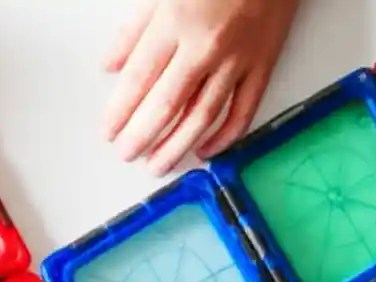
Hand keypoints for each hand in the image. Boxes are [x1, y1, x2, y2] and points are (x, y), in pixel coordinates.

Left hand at [102, 0, 299, 175]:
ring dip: (177, 146)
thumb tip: (112, 66)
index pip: (139, 80)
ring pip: (204, 115)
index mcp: (176, 22)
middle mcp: (206, 45)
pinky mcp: (266, 62)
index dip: (121, 112)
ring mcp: (239, 57)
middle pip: (167, 105)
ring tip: (157, 165)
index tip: (109, 132)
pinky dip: (226, 136)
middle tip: (127, 155)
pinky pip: (245, 108)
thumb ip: (136, 28)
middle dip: (142, 136)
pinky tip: (206, 150)